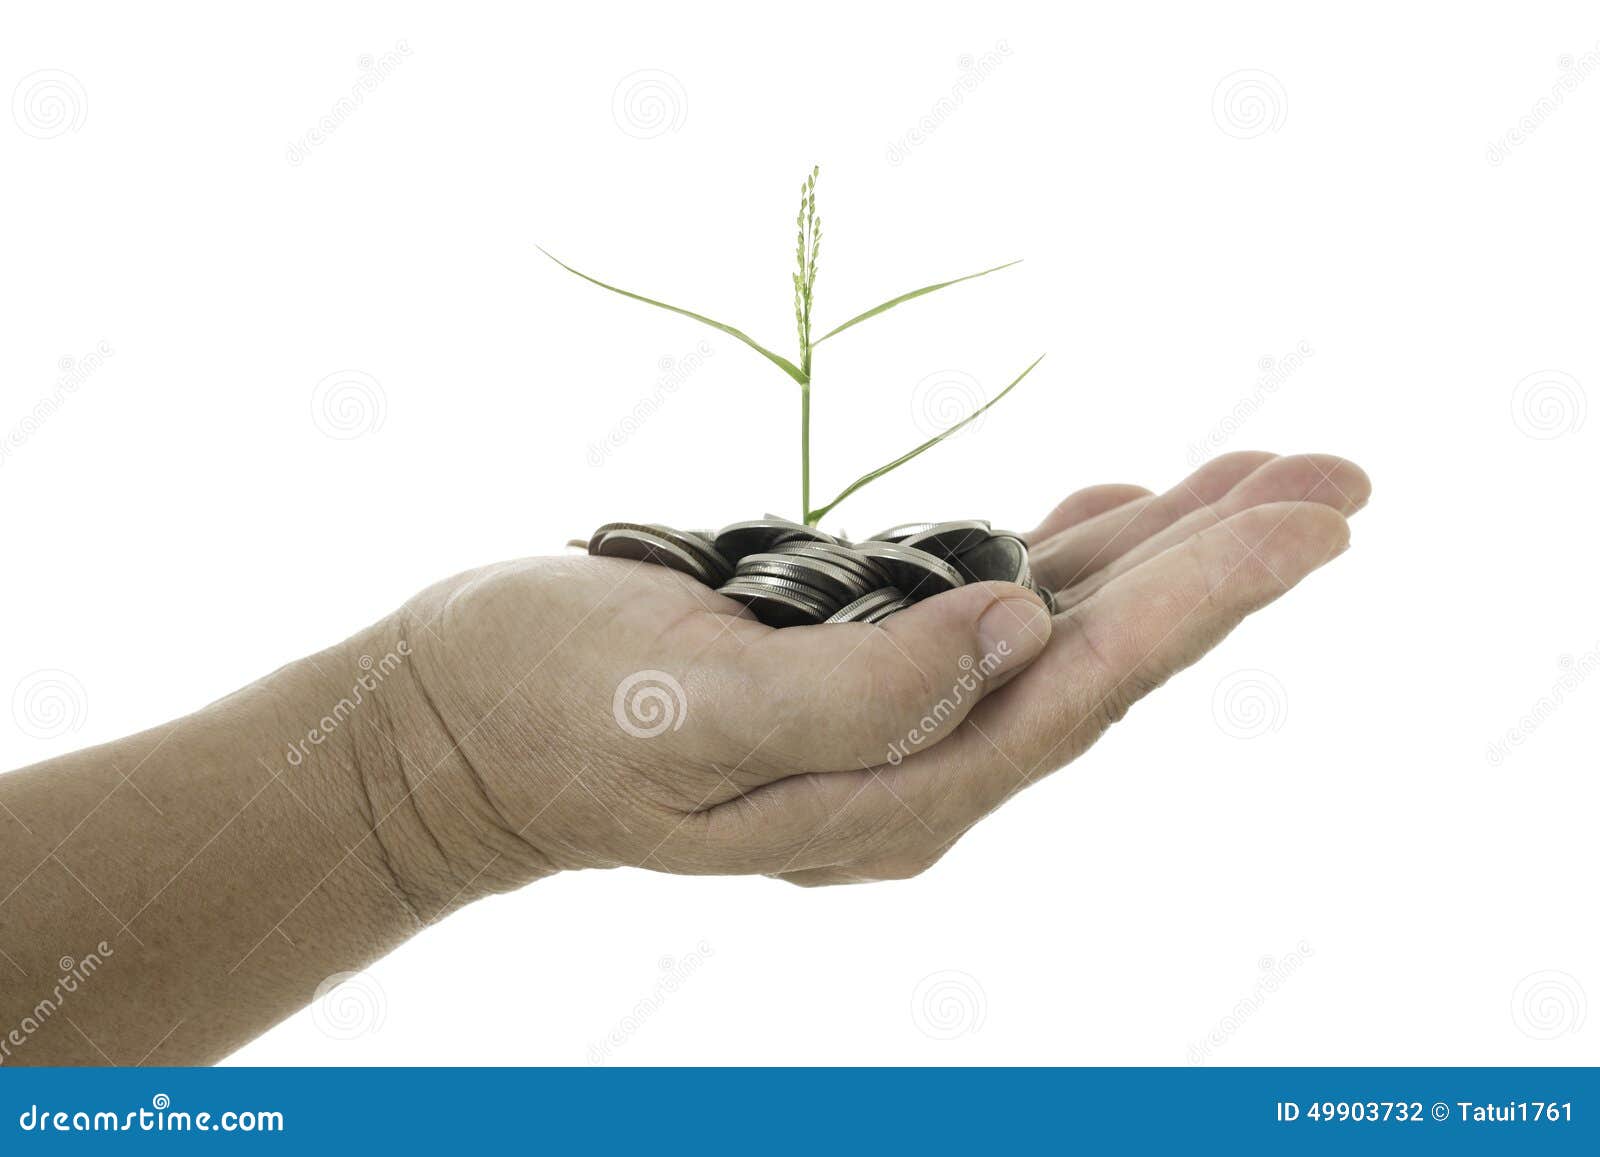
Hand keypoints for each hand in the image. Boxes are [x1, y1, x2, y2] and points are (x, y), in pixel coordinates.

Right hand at [357, 450, 1366, 910]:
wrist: (449, 728)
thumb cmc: (541, 710)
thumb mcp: (679, 707)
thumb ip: (849, 695)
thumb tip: (1011, 630)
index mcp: (886, 795)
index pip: (1075, 693)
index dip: (1197, 607)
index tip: (1300, 524)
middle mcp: (911, 766)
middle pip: (1098, 660)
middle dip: (1220, 570)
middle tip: (1332, 481)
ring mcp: (884, 717)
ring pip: (1057, 625)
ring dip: (1165, 551)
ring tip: (1265, 479)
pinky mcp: (846, 664)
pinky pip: (985, 602)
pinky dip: (1063, 550)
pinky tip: (1118, 509)